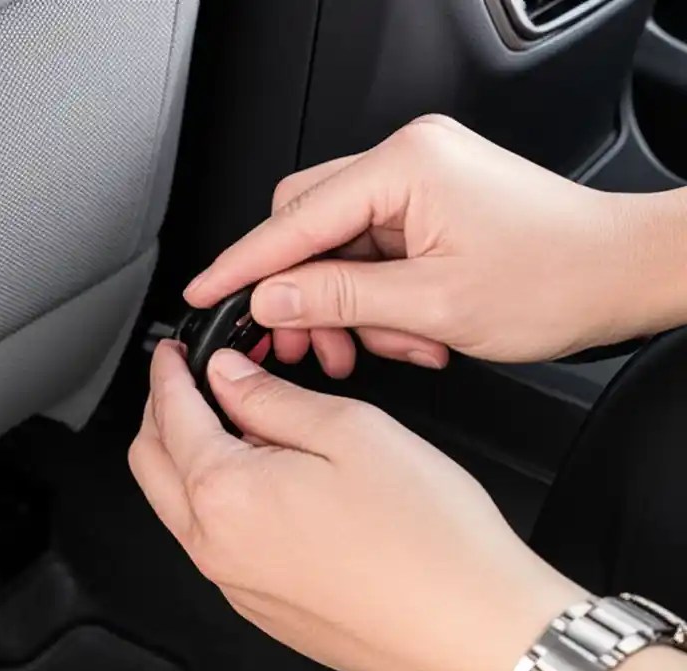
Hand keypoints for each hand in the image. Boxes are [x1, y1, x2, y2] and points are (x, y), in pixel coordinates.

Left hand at [129, 342, 586, 670]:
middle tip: (187, 382)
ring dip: (185, 458)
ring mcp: (235, 584)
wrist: (474, 631)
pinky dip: (216, 502)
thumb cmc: (430, 539)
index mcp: (226, 493)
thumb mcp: (350, 430)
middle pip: (151, 463)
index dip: (168, 373)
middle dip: (160, 413)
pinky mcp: (261, 608)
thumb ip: (272, 397)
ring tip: (235, 425)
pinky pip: (213, 544)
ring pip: (177, 506)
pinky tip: (263, 482)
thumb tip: (227, 376)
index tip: (173, 353)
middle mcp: (216, 546)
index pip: (170, 415)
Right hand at [184, 115, 686, 374]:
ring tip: (367, 351)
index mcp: (403, 167)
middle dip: (301, 292)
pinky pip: (374, 250)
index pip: (293, 220)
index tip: (205, 294)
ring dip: (345, 305)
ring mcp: (420, 179)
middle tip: (300, 345)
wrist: (625, 274)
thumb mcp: (433, 304)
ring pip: (339, 245)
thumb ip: (338, 298)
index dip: (242, 265)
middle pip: (308, 225)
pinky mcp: (431, 202)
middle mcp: (407, 160)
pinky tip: (399, 334)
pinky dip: (376, 297)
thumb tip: (268, 299)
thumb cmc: (557, 278)